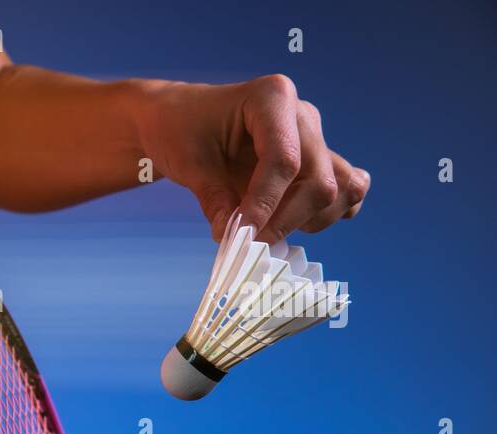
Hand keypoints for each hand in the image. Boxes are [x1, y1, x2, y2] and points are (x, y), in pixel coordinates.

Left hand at [132, 74, 368, 242]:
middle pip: (319, 180)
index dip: (266, 203)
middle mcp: (302, 116)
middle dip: (285, 220)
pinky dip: (324, 214)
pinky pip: (346, 191)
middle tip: (248, 243)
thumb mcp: (187, 163)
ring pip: (341, 189)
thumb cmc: (180, 130)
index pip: (284, 159)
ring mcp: (315, 139)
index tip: (244, 234)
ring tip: (264, 230)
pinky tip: (288, 221)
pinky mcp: (318, 162)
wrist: (180, 121)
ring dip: (306, 221)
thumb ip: (214, 199)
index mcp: (271, 97)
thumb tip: (235, 238)